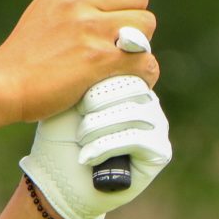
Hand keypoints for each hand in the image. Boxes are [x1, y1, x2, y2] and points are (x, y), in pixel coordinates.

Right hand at [0, 0, 159, 123]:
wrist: (4, 85)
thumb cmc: (25, 55)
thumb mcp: (44, 10)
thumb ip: (76, 0)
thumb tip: (115, 2)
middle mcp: (78, 2)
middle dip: (134, 17)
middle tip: (115, 36)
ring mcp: (90, 29)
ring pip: (146, 26)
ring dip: (139, 45)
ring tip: (117, 58)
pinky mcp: (101, 59)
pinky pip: (146, 61)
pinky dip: (142, 74)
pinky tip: (124, 77)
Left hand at [18, 78, 172, 218]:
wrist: (57, 177)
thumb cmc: (59, 133)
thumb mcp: (69, 95)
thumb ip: (92, 70)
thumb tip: (120, 41)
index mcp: (127, 80)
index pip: (125, 64)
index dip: (98, 81)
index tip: (77, 101)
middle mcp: (148, 100)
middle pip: (131, 86)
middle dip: (96, 104)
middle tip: (78, 119)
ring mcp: (157, 125)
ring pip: (132, 113)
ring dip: (97, 127)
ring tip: (80, 140)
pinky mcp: (160, 152)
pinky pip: (137, 137)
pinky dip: (105, 146)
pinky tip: (87, 157)